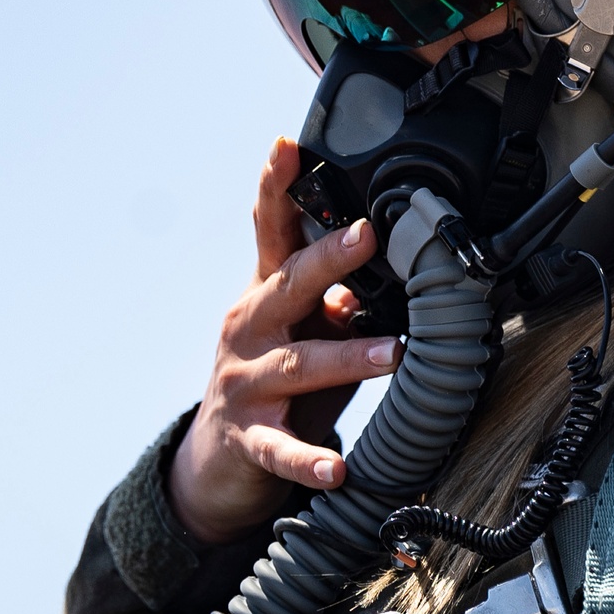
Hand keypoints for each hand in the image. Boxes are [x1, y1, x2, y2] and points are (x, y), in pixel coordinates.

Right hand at [168, 137, 398, 544]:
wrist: (219, 461)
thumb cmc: (276, 381)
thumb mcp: (303, 330)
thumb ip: (335, 299)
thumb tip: (378, 270)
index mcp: (265, 293)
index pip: (270, 230)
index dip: (276, 186)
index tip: (289, 145)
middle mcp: (250, 329)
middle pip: (288, 285)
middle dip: (328, 257)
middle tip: (368, 233)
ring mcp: (246, 383)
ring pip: (301, 364)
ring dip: (349, 356)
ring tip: (395, 353)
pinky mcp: (250, 439)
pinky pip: (283, 450)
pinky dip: (310, 459)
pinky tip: (336, 468)